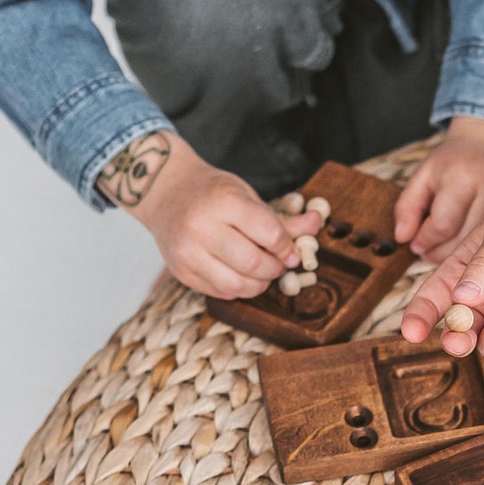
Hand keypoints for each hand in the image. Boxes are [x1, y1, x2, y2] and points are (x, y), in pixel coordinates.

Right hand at [99, 130, 297, 297]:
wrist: (165, 192)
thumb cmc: (212, 192)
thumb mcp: (247, 196)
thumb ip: (281, 218)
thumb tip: (318, 223)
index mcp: (222, 202)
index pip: (269, 234)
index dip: (287, 248)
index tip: (290, 251)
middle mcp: (200, 228)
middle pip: (253, 263)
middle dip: (275, 268)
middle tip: (279, 263)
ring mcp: (187, 253)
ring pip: (237, 285)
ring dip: (259, 284)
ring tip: (262, 271)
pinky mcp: (181, 272)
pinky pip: (220, 292)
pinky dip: (238, 289)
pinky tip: (240, 275)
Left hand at [394, 118, 483, 257]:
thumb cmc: (454, 161)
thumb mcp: (424, 175)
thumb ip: (407, 206)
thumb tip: (403, 238)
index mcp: (463, 177)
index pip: (443, 225)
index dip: (425, 241)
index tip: (416, 245)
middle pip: (465, 240)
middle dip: (440, 252)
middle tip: (428, 252)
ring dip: (462, 256)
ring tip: (447, 249)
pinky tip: (472, 245)